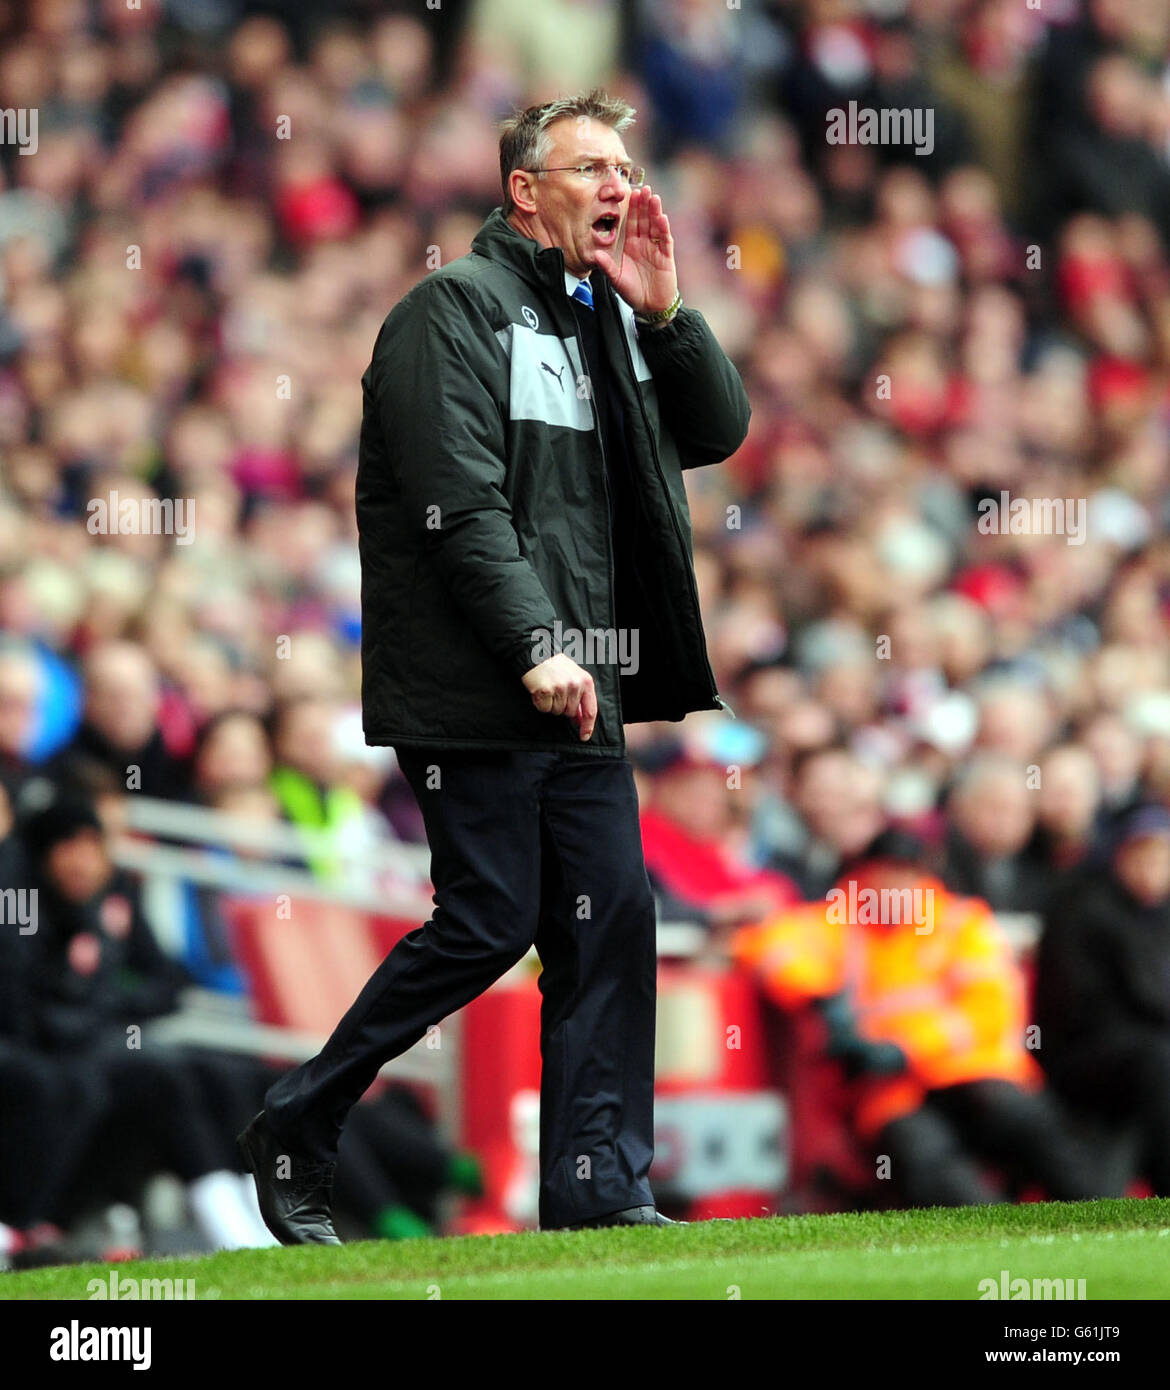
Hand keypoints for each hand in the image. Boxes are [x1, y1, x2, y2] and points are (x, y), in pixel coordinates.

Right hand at [522, 653, 596, 740]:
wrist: (537, 653)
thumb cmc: (556, 666)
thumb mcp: (575, 677)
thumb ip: (580, 697)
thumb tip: (581, 719)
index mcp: (586, 681)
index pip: (591, 710)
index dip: (588, 726)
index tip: (584, 736)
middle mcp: (575, 685)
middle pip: (570, 713)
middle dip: (562, 707)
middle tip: (556, 692)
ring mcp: (561, 688)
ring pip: (557, 711)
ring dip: (551, 704)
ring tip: (548, 688)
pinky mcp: (546, 691)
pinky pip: (544, 708)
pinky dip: (540, 703)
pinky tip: (540, 690)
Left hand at [593, 185, 677, 314]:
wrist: (650, 306)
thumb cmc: (632, 292)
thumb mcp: (615, 279)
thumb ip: (606, 266)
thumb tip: (594, 254)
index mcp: (630, 245)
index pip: (630, 222)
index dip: (630, 209)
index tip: (628, 194)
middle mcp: (643, 243)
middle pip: (644, 219)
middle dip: (643, 204)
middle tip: (642, 188)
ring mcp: (656, 247)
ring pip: (655, 225)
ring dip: (654, 211)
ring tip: (653, 197)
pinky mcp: (666, 255)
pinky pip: (665, 239)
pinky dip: (663, 228)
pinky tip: (661, 217)